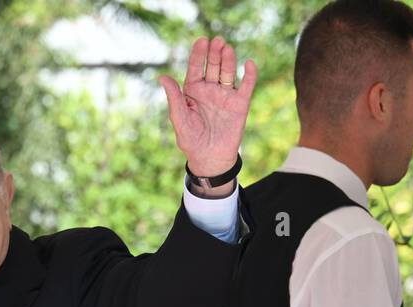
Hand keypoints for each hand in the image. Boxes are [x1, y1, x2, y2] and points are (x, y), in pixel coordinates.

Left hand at [160, 36, 257, 189]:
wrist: (210, 159)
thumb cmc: (191, 140)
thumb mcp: (179, 119)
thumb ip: (174, 98)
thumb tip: (162, 77)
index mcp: (193, 91)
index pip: (195, 68)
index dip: (198, 54)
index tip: (201, 41)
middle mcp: (209, 90)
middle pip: (212, 66)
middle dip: (214, 53)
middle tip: (217, 41)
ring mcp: (225, 95)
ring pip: (228, 72)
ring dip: (228, 60)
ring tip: (227, 48)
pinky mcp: (240, 103)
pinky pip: (246, 86)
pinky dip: (249, 74)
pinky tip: (249, 64)